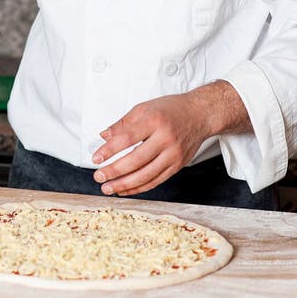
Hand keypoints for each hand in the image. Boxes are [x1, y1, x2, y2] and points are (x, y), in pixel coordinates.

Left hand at [90, 81, 248, 195]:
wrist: (200, 115)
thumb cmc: (171, 109)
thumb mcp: (145, 108)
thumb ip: (123, 123)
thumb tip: (104, 136)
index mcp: (154, 121)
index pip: (127, 138)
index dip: (110, 150)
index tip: (96, 158)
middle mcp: (165, 138)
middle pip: (136, 160)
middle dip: (114, 171)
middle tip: (99, 177)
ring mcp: (173, 154)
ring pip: (146, 174)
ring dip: (125, 184)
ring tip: (108, 188)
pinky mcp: (178, 165)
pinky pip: (156, 180)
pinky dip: (139, 187)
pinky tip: (125, 189)